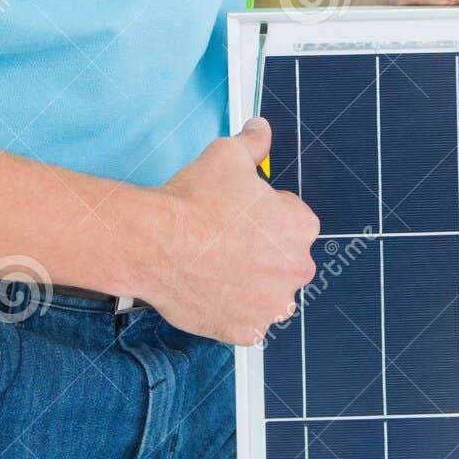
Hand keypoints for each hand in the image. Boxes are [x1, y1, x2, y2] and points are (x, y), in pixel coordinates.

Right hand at [142, 119, 319, 345]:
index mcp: (302, 228)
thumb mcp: (227, 156)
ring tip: (215, 268)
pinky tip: (210, 293)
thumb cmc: (194, 201)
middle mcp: (298, 269)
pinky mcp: (246, 330)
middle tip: (223, 242)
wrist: (155, 242)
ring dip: (250, 284)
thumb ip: (253, 144)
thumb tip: (260, 128)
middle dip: (259, 251)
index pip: (292, 220)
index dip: (263, 214)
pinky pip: (245, 323)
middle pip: (283, 258)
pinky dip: (231, 313)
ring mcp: (272, 304)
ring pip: (267, 292)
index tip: (238, 215)